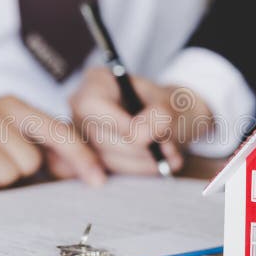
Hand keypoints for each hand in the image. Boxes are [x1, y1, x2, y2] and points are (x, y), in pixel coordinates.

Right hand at [69, 67, 212, 174]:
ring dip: (143, 162)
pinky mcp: (93, 160)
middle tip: (169, 149)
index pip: (90, 104)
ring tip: (172, 156)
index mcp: (96, 83)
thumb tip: (140, 133)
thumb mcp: (172, 102)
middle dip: (137, 148)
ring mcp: (84, 137)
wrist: (173, 121)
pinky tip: (163, 163)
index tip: (145, 137)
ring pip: (107, 158)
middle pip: (99, 136)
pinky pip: (113, 171)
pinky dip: (142, 169)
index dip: (116, 123)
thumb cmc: (167, 105)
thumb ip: (159, 113)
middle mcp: (82, 110)